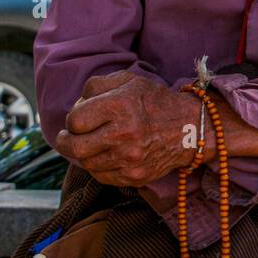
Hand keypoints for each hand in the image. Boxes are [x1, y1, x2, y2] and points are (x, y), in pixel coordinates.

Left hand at [55, 70, 198, 186]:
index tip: (80, 118)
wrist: (191, 128)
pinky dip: (98, 166)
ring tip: (90, 145)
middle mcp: (124, 133)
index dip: (73, 118)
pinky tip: (106, 156)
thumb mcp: (130, 81)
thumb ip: (98, 85)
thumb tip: (76, 104)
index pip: (75, 119)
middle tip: (68, 138)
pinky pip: (101, 176)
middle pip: (74, 146)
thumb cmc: (156, 102)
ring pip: (86, 163)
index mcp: (120, 105)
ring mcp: (129, 158)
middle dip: (66, 142)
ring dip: (83, 154)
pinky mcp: (134, 176)